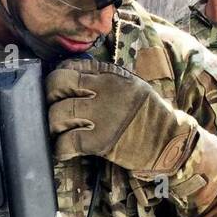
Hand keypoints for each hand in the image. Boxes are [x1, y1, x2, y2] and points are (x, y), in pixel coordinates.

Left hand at [46, 58, 194, 173]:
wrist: (168, 141)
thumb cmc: (148, 113)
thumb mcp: (131, 84)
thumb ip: (104, 77)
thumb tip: (73, 74)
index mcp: (110, 74)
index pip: (69, 66)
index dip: (57, 77)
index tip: (58, 90)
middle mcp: (103, 91)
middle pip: (57, 84)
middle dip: (48, 97)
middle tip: (51, 108)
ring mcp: (101, 116)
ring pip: (58, 114)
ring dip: (52, 125)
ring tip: (57, 131)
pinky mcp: (100, 141)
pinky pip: (66, 143)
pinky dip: (59, 148)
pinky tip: (62, 150)